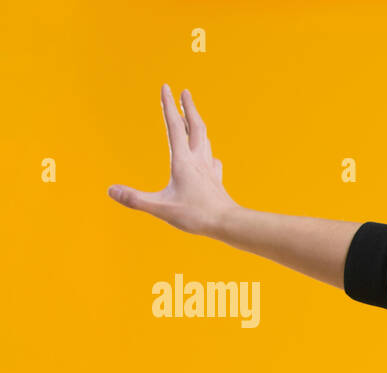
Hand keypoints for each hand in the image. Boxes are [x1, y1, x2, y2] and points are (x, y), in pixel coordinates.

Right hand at [107, 84, 238, 236]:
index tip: (166, 87)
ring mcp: (209, 169)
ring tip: (193, 119)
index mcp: (183, 161)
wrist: (229, 224)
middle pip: (195, 127)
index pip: (174, 127)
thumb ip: (135, 199)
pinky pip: (212, 160)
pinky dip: (208, 152)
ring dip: (197, 125)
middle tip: (185, 92)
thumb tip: (110, 191)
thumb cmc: (196, 216)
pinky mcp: (216, 180)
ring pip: (205, 140)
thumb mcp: (161, 208)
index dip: (169, 106)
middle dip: (188, 108)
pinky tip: (209, 157)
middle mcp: (198, 160)